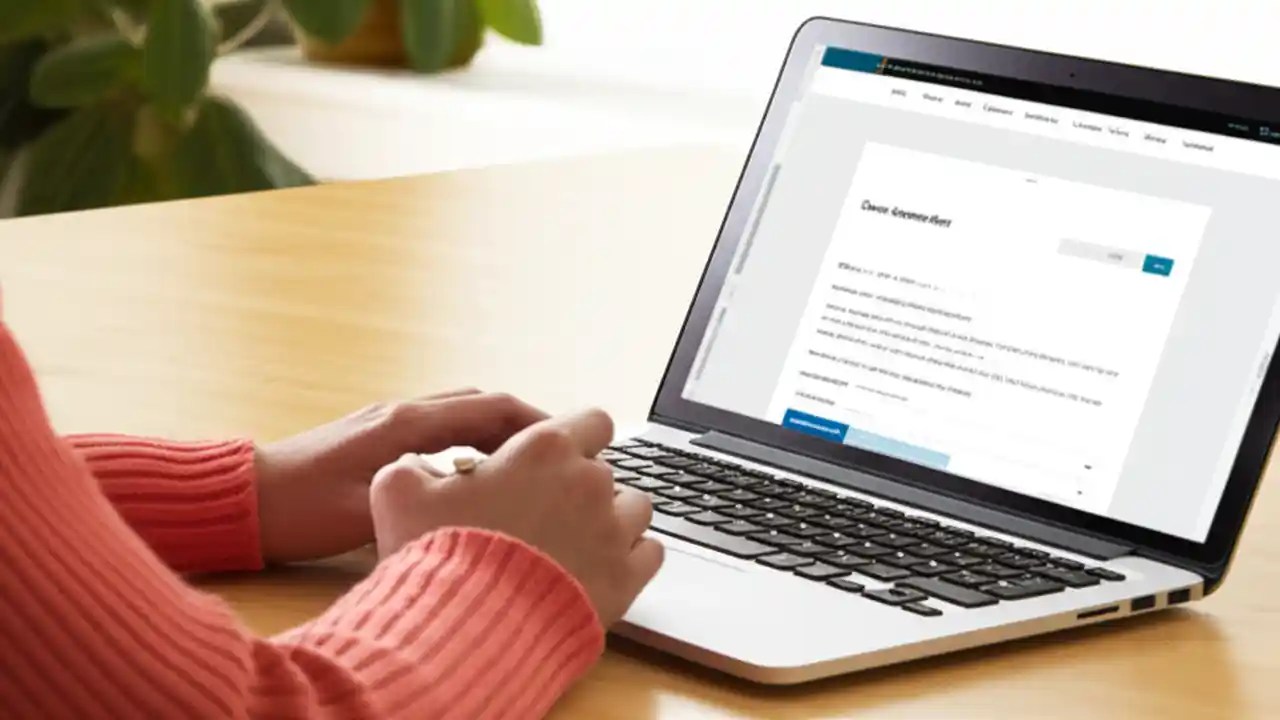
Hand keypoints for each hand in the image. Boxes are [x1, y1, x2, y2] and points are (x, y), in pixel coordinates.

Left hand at [255, 389, 547, 563]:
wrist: (240, 499)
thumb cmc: (297, 509)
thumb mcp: (365, 516)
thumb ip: (422, 508)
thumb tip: (476, 514)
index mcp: (406, 424)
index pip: (490, 408)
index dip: (537, 423)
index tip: (572, 442)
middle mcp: (402, 412)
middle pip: (483, 404)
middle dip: (528, 426)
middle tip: (562, 456)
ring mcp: (388, 421)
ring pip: (462, 415)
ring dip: (500, 434)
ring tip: (531, 467)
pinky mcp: (377, 437)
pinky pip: (442, 429)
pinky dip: (472, 444)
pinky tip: (479, 476)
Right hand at [370, 408, 664, 626]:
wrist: (467, 628)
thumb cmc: (436, 554)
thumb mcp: (398, 493)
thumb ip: (411, 466)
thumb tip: (415, 465)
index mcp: (545, 449)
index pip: (591, 421)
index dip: (576, 439)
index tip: (554, 462)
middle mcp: (589, 481)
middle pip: (606, 470)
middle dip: (580, 487)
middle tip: (545, 516)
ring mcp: (614, 531)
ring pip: (635, 508)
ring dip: (612, 519)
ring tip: (576, 543)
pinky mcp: (626, 579)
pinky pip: (649, 553)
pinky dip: (631, 557)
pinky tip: (601, 568)